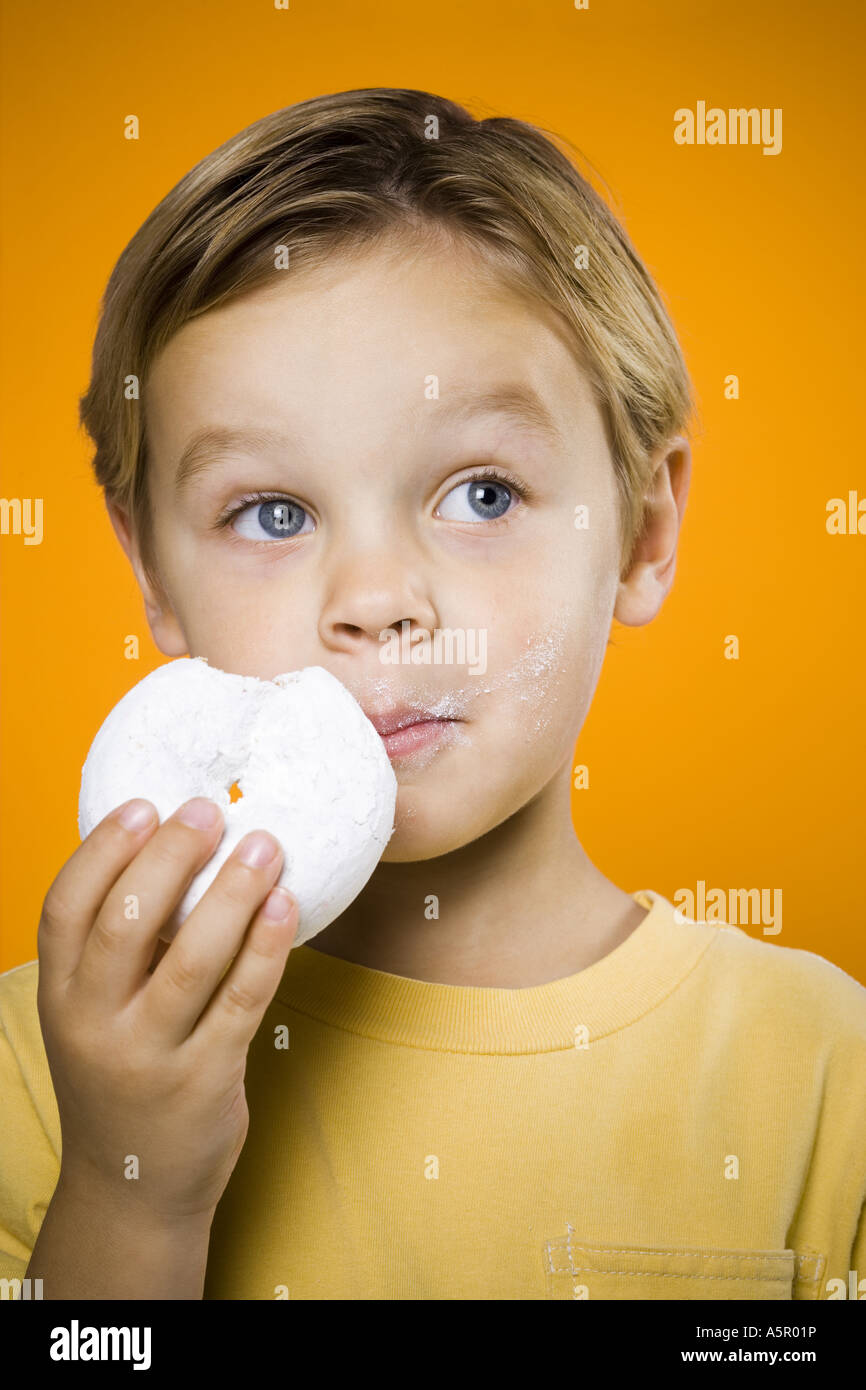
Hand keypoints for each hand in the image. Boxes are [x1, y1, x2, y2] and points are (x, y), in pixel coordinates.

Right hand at [36, 796, 297, 1221]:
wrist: (132, 1190)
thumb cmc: (120, 1077)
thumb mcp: (91, 1017)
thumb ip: (117, 951)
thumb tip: (175, 851)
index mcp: (59, 997)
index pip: (65, 908)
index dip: (102, 849)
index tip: (144, 804)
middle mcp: (93, 1024)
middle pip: (126, 922)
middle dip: (170, 856)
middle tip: (210, 811)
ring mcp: (148, 1056)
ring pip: (191, 958)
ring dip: (232, 893)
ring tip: (264, 844)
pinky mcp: (204, 1081)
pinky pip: (241, 1000)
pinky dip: (266, 947)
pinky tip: (285, 905)